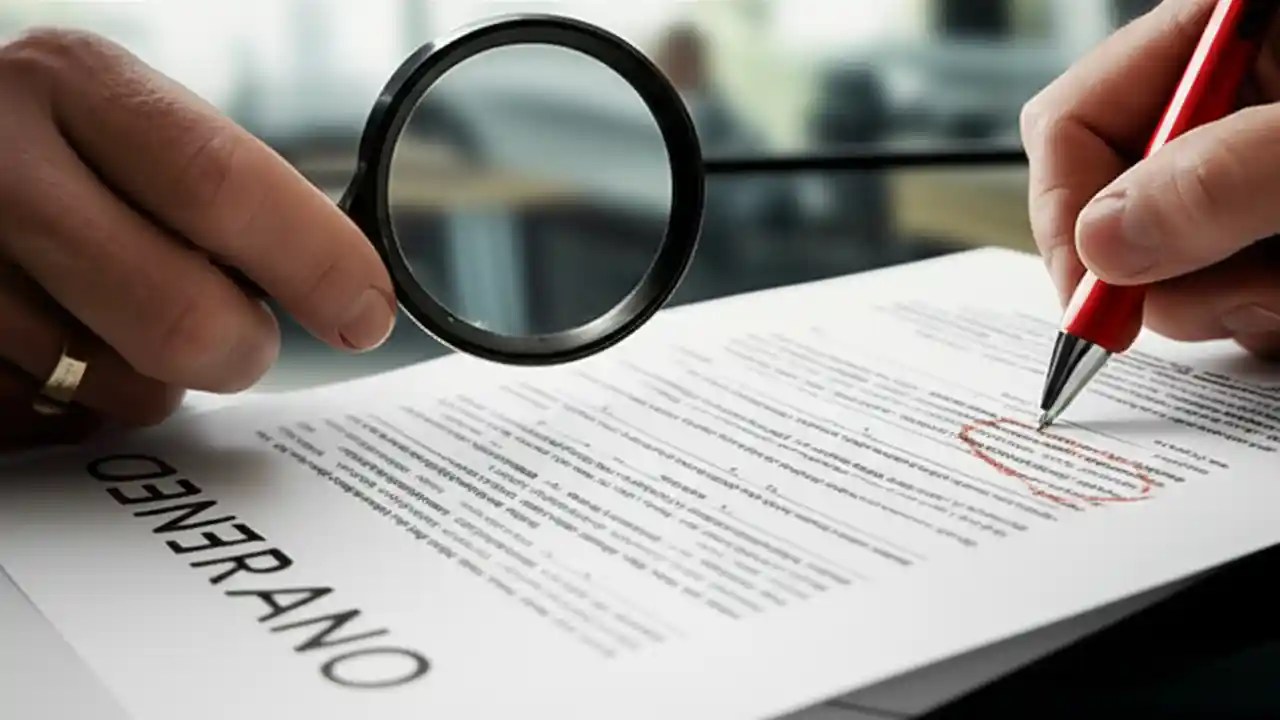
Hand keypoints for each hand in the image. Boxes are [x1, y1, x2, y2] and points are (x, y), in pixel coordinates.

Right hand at [0, 29, 395, 449]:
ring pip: (119, 387)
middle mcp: (0, 165)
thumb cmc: (58, 145)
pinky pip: (54, 419)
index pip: (220, 185)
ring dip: (155, 377)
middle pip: (178, 315)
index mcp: (75, 82)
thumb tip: (346, 295)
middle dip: (243, 347)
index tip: (366, 311)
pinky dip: (82, 400)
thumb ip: (217, 192)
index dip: (313, 260)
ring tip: (120, 314)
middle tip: (247, 337)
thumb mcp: (125, 120)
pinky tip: (61, 341)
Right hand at [1021, 0, 1279, 357]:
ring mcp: (1245, 174)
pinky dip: (1260, 313)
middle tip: (1235, 294)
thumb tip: (1103, 244)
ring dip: (1226, 304)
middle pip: (1112, 207)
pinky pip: (1226, 293)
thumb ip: (1218, 180)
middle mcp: (1221, 108)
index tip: (1091, 299)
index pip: (1068, 123)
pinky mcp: (1271, 231)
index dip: (1063, 216)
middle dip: (1159, 277)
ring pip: (1171, 267)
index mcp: (1217, 39)